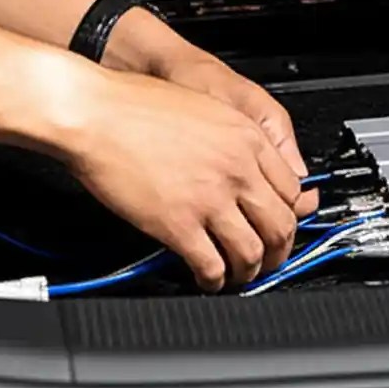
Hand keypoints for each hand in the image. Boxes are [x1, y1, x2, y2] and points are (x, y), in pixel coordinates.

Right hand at [58, 68, 307, 290]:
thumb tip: (251, 167)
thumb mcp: (208, 109)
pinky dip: (215, 281)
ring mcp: (210, 198)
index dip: (290, 215)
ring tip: (239, 276)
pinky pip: (212, 265)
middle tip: (269, 261)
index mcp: (248, 138)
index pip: (293, 189)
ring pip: (253, 252)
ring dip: (250, 272)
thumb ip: (237, 141)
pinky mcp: (178, 224)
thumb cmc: (138, 106)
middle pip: (281, 225)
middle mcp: (238, 169)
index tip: (280, 225)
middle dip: (279, 252)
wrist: (95, 112)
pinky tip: (208, 280)